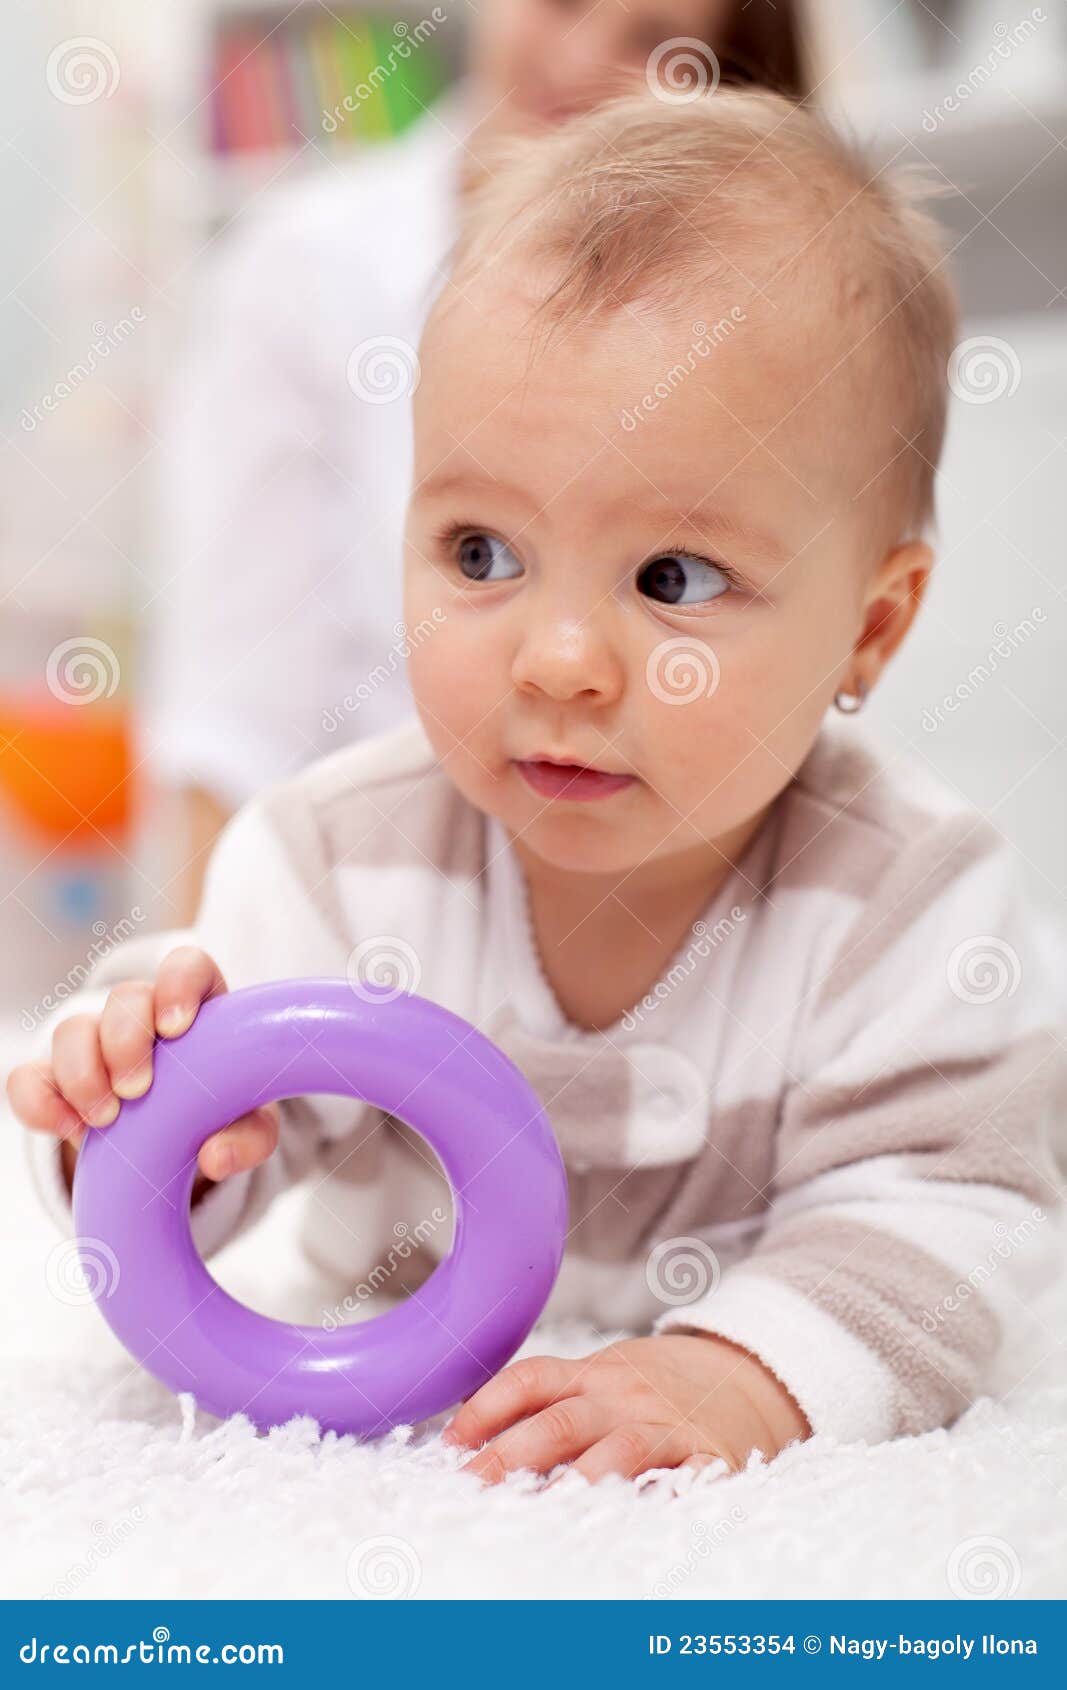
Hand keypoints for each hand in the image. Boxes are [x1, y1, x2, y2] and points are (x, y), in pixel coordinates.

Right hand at [6, 945, 277, 1192]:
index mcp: (199, 1006)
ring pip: (72, 1029)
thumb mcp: (250, 1125)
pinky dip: (39, 1102)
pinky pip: (29, 1077)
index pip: (186, 966)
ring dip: (82, 1073)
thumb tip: (217, 1156)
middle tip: (137, 1090)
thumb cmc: (225, 1111)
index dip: (176, 985)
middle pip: (124, 997)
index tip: (175, 1029)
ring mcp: (96, 1043)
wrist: (182, 1138)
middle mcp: (144, 1014)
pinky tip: (66, 1128)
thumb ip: (250, 1136)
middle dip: (124, 1040)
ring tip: (106, 1119)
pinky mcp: (58, 1080)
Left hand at [442, 1333, 809, 1486]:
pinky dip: (663, 1499)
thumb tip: (466, 1429)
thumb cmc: (657, 1387)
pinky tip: (634, 1518)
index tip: (447, 1445)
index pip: (529, 1380)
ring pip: (618, 1452)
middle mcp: (624, 1398)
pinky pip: (687, 1481)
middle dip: (511, 1456)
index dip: (485, 1408)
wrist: (748, 1372)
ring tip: (543, 1511)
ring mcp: (667, 1427)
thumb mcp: (603, 1375)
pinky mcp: (710, 1458)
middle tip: (471, 1488)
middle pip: (560, 1422)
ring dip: (577, 1481)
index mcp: (593, 1375)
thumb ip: (549, 1397)